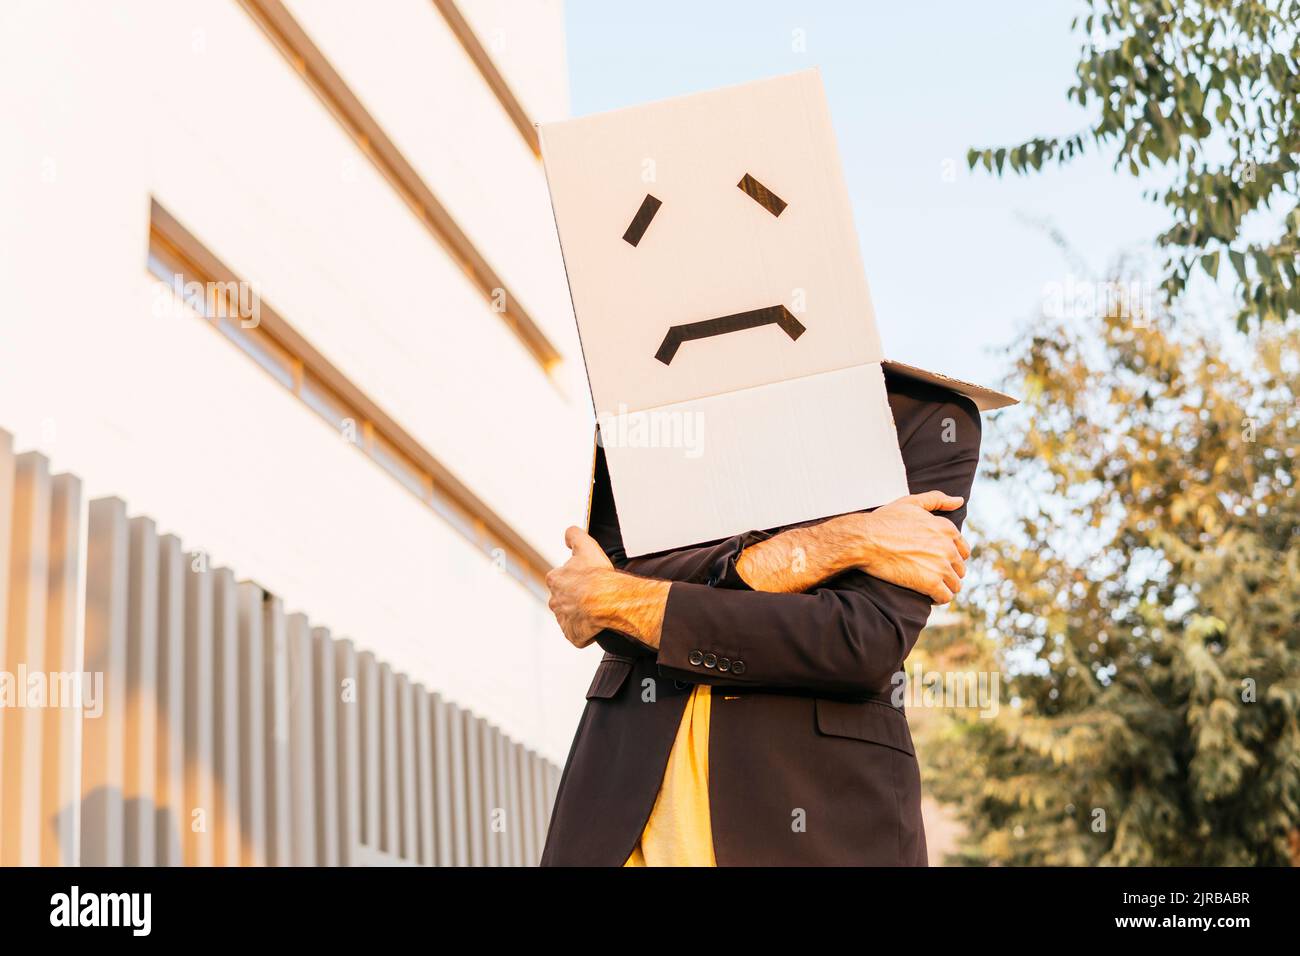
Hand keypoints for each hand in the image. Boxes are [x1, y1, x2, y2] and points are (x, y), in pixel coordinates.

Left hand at [546, 526, 615, 647]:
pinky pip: (578, 635)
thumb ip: (574, 535)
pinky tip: (598, 625)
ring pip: (571, 617)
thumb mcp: (586, 545)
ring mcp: (563, 620)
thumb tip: (568, 533)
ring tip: (598, 610)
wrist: (606, 601)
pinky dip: (587, 632)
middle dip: (576, 598)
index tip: (587, 578)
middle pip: (563, 599)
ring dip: (581, 615)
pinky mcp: (573, 635)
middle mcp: (555, 601)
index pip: (560, 578)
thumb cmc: (597, 575)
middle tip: (594, 595)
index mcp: (555, 580)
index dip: (575, 578)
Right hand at [857, 491, 970, 603]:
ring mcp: (941, 566)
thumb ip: (937, 499)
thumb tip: (959, 501)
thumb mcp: (910, 503)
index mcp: (946, 528)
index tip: (937, 561)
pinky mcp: (930, 583)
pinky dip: (938, 598)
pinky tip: (928, 595)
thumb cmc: (883, 521)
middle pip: (960, 568)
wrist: (865, 540)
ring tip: (930, 587)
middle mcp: (948, 547)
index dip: (951, 557)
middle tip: (930, 575)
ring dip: (944, 587)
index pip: (963, 550)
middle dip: (948, 573)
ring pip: (955, 584)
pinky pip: (945, 597)